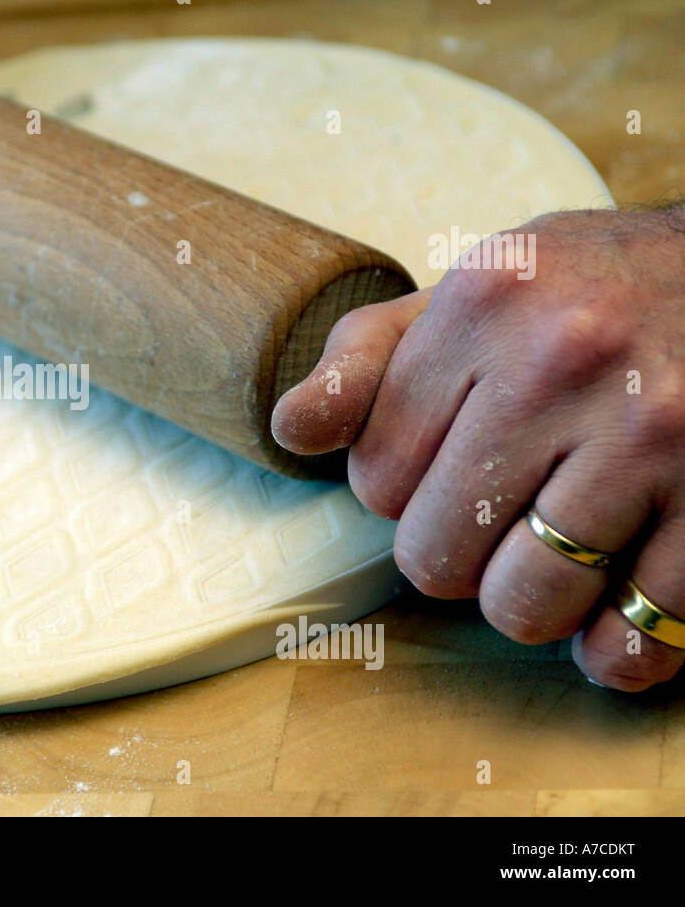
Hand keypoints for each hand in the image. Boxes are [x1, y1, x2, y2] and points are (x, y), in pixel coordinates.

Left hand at [272, 208, 684, 689]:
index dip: (392, 490)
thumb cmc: (583, 293)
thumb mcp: (469, 290)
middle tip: (480, 524)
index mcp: (486, 303)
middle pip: (437, 548)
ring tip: (538, 561)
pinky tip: (604, 618)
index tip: (429, 470)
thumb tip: (290, 431)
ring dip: (521, 604)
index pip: (377, 472)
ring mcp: (654, 433)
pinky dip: (613, 648)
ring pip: (525, 601)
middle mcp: (566, 361)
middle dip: (445, 555)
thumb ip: (368, 357)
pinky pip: (638, 628)